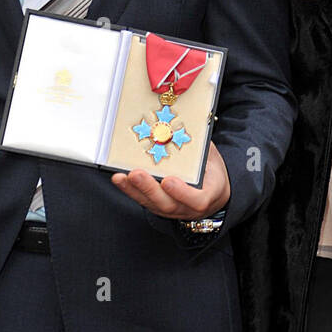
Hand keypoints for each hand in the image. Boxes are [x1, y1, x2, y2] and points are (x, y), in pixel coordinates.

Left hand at [112, 142, 230, 219]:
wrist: (211, 190)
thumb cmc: (210, 171)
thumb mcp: (212, 157)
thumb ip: (201, 146)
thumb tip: (187, 123)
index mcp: (207, 194)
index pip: (197, 200)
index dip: (182, 192)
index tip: (169, 180)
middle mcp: (187, 207)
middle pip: (167, 204)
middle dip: (149, 188)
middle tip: (136, 174)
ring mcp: (171, 208)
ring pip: (151, 203)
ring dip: (134, 189)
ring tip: (122, 176)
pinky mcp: (157, 206)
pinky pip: (142, 200)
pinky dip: (129, 190)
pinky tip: (119, 178)